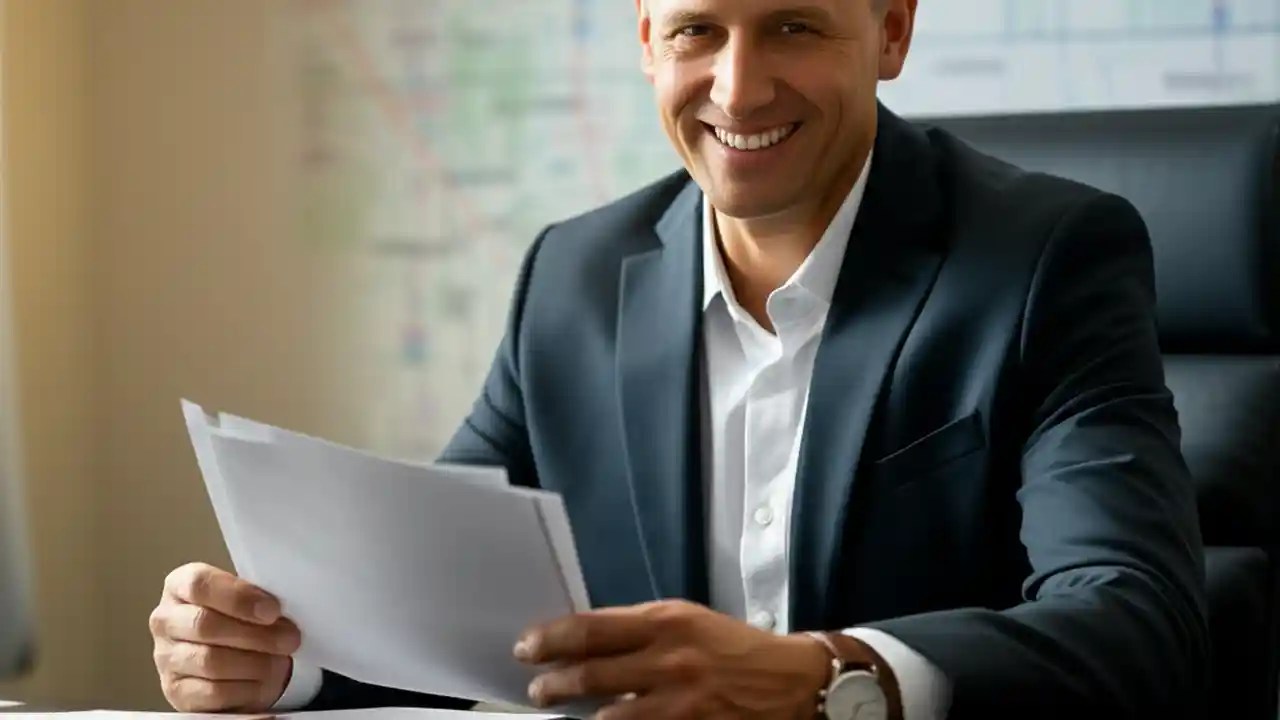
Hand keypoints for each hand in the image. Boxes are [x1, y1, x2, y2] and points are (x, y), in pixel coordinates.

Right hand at [150, 562, 300, 711]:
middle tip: (289, 638)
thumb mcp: (247, 598)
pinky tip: (265, 682)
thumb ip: (257, 598)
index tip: (273, 609)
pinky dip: (246, 688)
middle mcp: (166, 620)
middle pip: (204, 624)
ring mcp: (166, 657)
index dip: (238, 597)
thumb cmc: (240, 619)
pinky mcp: (177, 691)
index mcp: (180, 586)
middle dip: (255, 634)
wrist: (230, 659)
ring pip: (210, 661)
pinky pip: (213, 692)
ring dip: (255, 663)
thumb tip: (283, 611)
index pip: (199, 584)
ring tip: (281, 661)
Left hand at [513, 599, 831, 718]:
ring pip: (609, 717)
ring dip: (583, 719)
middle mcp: (670, 659)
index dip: (551, 639)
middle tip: (537, 690)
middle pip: (591, 674)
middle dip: (555, 684)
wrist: (794, 682)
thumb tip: (586, 642)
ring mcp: (681, 702)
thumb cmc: (735, 648)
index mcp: (666, 621)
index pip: (591, 629)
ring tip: (571, 716)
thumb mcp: (689, 622)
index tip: (528, 647)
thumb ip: (640, 631)